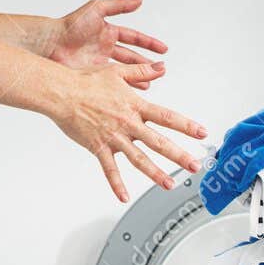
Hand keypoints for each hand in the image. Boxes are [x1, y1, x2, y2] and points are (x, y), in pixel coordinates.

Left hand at [45, 0, 167, 88]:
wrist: (50, 44)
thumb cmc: (70, 25)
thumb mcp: (97, 9)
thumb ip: (119, 5)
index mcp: (108, 31)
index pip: (133, 37)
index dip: (149, 43)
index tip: (163, 50)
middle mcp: (105, 47)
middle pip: (131, 56)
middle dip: (146, 63)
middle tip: (161, 70)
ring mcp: (100, 62)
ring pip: (124, 70)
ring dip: (137, 76)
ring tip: (150, 83)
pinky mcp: (93, 74)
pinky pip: (112, 81)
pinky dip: (123, 86)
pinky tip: (132, 91)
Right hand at [51, 63, 206, 201]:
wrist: (61, 92)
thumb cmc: (85, 81)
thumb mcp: (117, 72)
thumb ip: (142, 72)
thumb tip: (162, 67)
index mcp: (135, 106)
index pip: (167, 117)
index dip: (186, 125)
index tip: (202, 133)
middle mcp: (128, 123)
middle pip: (159, 142)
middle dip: (179, 155)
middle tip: (194, 166)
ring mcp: (114, 137)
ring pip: (139, 158)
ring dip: (155, 173)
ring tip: (170, 184)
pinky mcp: (98, 147)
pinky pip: (109, 169)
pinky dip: (116, 184)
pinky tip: (124, 197)